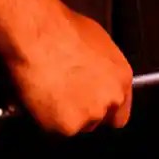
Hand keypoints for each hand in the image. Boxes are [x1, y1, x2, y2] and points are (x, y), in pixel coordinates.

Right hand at [7, 10, 132, 134]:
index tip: (89, 105)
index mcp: (121, 78)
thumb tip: (92, 71)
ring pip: (75, 126)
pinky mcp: (66, 125)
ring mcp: (89, 115)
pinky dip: (44, 119)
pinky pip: (53, 130)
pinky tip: (39, 98)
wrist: (38, 35)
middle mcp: (111, 99)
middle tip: (62, 95)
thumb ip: (100, 67)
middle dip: (81, 112)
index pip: (119, 112)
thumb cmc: (61, 29)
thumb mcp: (95, 42)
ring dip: (63, 116)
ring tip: (48, 92)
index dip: (102, 110)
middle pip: (97, 119)